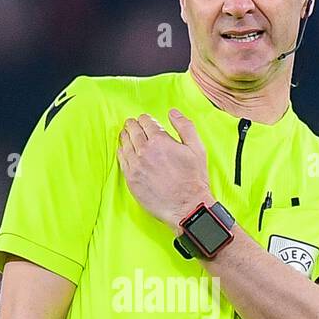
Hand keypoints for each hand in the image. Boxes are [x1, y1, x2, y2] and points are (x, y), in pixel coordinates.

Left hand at [116, 109, 212, 228]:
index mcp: (159, 140)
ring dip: (126, 136)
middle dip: (133, 125)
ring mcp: (135, 165)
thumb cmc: (194, 179)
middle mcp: (144, 150)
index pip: (145, 121)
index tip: (145, 121)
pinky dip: (122, 152)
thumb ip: (185, 126)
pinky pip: (121, 159)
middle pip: (132, 130)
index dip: (145, 119)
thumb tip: (173, 112)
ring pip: (124, 143)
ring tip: (126, 134)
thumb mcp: (197, 148)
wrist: (187, 207)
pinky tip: (124, 150)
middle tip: (132, 124)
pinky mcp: (130, 179)